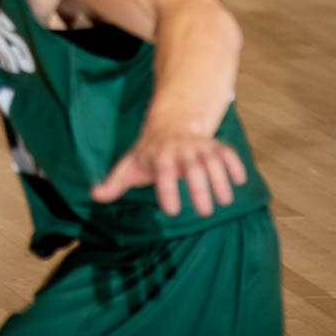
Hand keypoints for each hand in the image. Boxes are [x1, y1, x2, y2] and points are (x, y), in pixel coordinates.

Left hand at [91, 129, 247, 217]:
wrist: (169, 123)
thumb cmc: (148, 152)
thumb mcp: (129, 164)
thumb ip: (114, 182)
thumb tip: (95, 195)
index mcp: (159, 156)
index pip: (163, 172)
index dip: (168, 190)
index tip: (172, 211)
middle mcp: (180, 150)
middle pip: (192, 167)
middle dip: (199, 188)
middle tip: (204, 213)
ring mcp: (199, 147)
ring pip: (212, 160)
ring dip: (220, 179)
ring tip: (225, 202)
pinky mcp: (214, 146)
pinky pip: (227, 152)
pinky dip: (235, 163)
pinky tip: (240, 180)